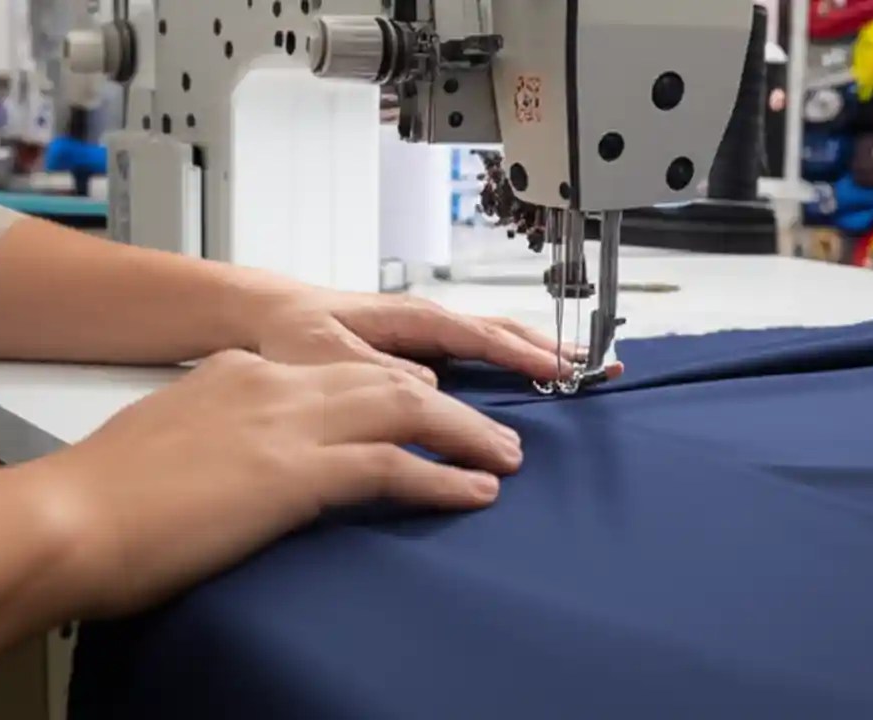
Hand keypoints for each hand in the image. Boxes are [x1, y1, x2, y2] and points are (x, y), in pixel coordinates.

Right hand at [30, 350, 520, 616]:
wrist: (70, 517)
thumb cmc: (107, 494)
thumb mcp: (176, 437)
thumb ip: (223, 428)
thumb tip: (248, 455)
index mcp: (245, 371)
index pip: (344, 370)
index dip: (400, 392)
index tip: (431, 412)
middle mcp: (276, 384)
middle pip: (391, 382)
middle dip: (451, 407)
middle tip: (493, 432)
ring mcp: (289, 424)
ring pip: (409, 412)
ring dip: (466, 435)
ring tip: (505, 458)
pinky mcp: (296, 472)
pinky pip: (393, 467)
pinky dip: (442, 478)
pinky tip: (474, 492)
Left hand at [250, 287, 597, 384]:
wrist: (270, 316)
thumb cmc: (294, 333)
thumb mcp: (328, 356)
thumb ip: (379, 372)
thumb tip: (431, 387)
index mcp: (414, 319)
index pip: (484, 338)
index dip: (527, 355)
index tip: (567, 370)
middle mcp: (430, 322)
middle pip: (506, 333)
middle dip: (555, 347)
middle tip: (603, 365)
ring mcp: (431, 334)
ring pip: (498, 340)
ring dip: (542, 353)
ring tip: (584, 368)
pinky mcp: (424, 349)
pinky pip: (481, 351)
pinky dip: (515, 359)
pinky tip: (532, 377)